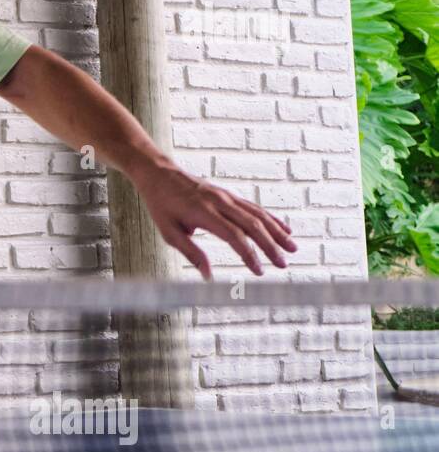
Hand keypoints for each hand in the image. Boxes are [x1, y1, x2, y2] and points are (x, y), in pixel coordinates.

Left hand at [138, 165, 296, 279]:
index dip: (249, 254)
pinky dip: (271, 218)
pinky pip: (254, 207)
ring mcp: (226, 196)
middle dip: (271, 246)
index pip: (234, 236)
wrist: (159, 174)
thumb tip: (208, 276)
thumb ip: (191, 253)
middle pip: (252, 225)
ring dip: (277, 232)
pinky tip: (284, 228)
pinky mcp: (228, 194)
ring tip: (292, 248)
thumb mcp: (169, 232)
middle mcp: (220, 202)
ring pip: (258, 214)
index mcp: (204, 213)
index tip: (259, 271)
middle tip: (283, 264)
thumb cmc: (161, 205)